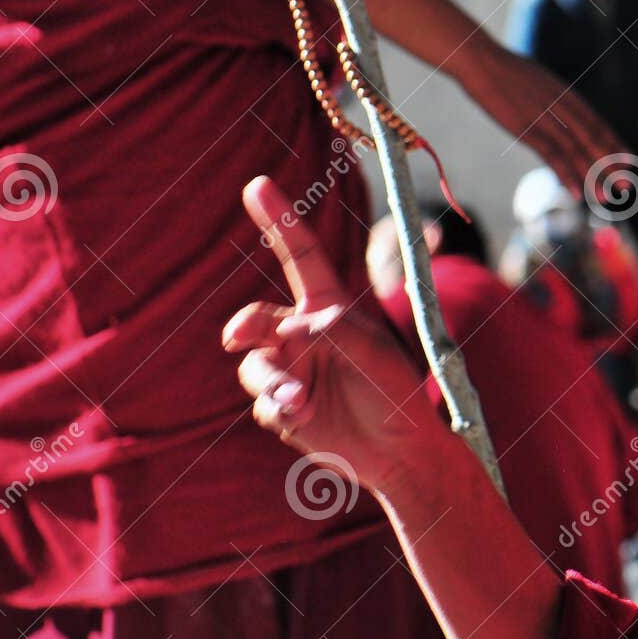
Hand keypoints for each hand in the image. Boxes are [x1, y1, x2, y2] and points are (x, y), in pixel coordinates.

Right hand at [222, 177, 450, 493]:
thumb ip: (340, 335)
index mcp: (330, 309)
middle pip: (257, 320)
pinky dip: (282, 412)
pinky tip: (306, 420)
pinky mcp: (282, 410)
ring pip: (255, 368)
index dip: (279, 221)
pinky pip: (264, 406)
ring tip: (297, 401)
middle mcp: (303, 336)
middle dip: (244, 326)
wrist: (398, 453)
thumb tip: (298, 327)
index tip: (256, 184)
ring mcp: (290, 372)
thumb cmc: (397, 395)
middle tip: (239, 337)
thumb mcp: (380, 357)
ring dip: (272, 382)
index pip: (300, 258)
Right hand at [454, 40, 623, 196]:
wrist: (483, 61)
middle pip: (593, 139)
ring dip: (591, 176)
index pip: (598, 124)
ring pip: (576, 151)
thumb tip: (558, 105)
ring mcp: (546, 119)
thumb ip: (552, 97)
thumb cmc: (505, 71)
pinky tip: (576, 193)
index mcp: (567, 96)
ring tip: (604, 198)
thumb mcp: (538, 82)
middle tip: (626, 186)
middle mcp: (563, 108)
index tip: (629, 162)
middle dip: (611, 165)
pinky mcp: (528, 129)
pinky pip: (552, 156)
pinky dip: (566, 175)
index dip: (614, 144)